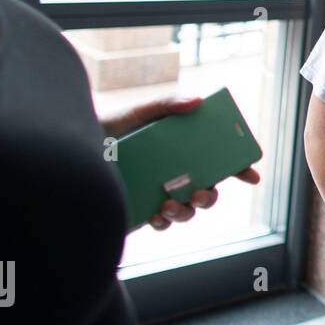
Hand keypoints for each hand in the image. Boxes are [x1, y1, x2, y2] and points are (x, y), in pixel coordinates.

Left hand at [101, 95, 260, 229]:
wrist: (72, 154)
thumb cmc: (107, 130)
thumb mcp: (135, 113)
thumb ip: (165, 105)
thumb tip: (197, 101)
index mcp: (182, 151)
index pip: (219, 160)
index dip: (240, 168)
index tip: (252, 175)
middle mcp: (176, 174)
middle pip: (209, 190)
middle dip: (211, 197)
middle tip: (200, 194)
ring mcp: (162, 194)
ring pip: (189, 211)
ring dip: (186, 212)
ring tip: (169, 205)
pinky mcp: (144, 211)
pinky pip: (163, 223)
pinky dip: (164, 221)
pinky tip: (155, 213)